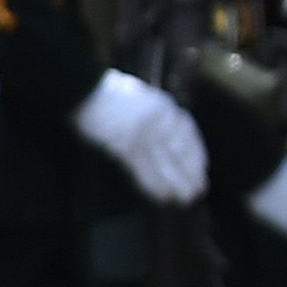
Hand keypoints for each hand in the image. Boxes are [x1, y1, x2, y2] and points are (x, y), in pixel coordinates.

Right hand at [71, 69, 207, 205]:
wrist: (83, 88)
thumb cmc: (108, 94)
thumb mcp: (141, 97)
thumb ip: (156, 114)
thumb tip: (167, 137)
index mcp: (163, 105)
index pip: (187, 132)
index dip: (196, 151)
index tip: (203, 165)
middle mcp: (159, 119)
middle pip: (178, 150)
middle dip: (190, 171)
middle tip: (199, 189)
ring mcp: (143, 132)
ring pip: (165, 162)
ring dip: (176, 182)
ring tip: (185, 197)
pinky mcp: (126, 144)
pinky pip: (144, 168)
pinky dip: (155, 184)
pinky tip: (163, 196)